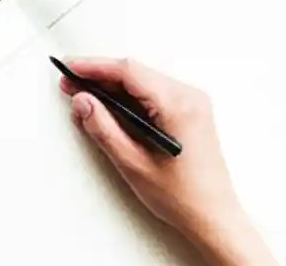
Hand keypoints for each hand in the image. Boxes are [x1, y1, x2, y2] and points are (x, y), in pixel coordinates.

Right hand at [61, 58, 274, 265]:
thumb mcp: (133, 163)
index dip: (94, 67)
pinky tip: (110, 107)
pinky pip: (154, 94)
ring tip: (86, 98)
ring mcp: (192, 103)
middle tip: (71, 85)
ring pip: (143, 82)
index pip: (129, 72)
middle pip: (135, 73)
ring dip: (113, 87)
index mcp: (178, 105)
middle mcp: (189, 97)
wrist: (214, 217)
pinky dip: (129, 98)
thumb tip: (83, 102)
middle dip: (100, 77)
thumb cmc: (184, 197)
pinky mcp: (190, 112)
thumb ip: (103, 128)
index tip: (71, 68)